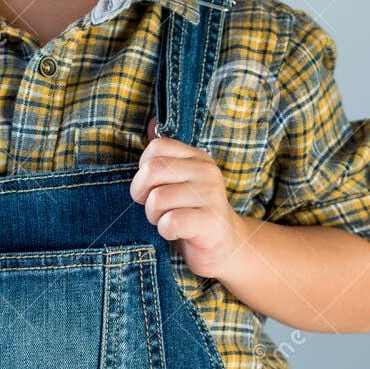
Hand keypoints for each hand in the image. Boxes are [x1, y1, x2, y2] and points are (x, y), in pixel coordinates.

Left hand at [130, 118, 243, 280]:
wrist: (226, 247)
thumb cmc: (193, 214)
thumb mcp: (179, 181)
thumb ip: (166, 155)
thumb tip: (151, 121)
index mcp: (197, 158)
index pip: (155, 148)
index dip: (143, 171)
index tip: (153, 188)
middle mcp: (206, 171)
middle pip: (151, 170)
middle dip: (143, 195)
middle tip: (156, 209)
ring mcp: (211, 195)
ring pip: (158, 198)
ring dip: (154, 217)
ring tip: (169, 221)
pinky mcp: (211, 221)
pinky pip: (171, 221)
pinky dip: (166, 231)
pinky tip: (176, 233)